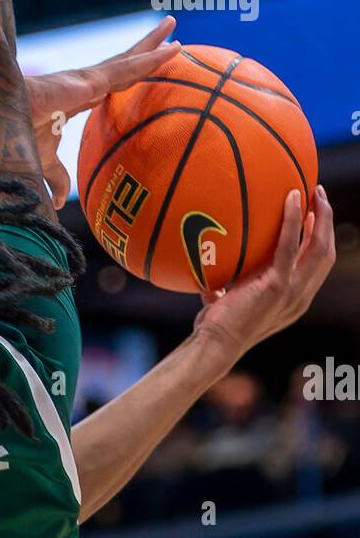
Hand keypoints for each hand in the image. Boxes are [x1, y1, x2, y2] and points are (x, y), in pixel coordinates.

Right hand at [30, 17, 179, 207]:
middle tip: (172, 39)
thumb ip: (56, 178)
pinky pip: (128, 68)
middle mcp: (85, 84)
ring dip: (153, 46)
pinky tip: (172, 50)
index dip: (126, 76)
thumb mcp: (43, 163)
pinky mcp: (89, 80)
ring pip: (129, 61)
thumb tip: (58, 203)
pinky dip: (151, 58)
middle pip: (123, 66)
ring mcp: (88, 79)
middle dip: (145, 50)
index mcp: (76, 99)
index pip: (108, 84)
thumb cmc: (15, 137)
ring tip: (173, 27)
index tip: (143, 69)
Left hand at [192, 186, 335, 370]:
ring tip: (313, 191)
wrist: (213, 346)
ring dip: (321, 216)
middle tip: (318, 195)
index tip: (314, 215)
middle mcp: (301, 297)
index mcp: (294, 300)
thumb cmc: (215, 328)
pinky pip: (292, 246)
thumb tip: (209, 281)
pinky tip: (292, 199)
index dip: (321, 238)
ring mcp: (293, 293)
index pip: (317, 265)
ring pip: (320, 247)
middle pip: (326, 253)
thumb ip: (227, 290)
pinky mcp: (278, 286)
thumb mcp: (228, 304)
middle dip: (327, 221)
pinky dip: (294, 220)